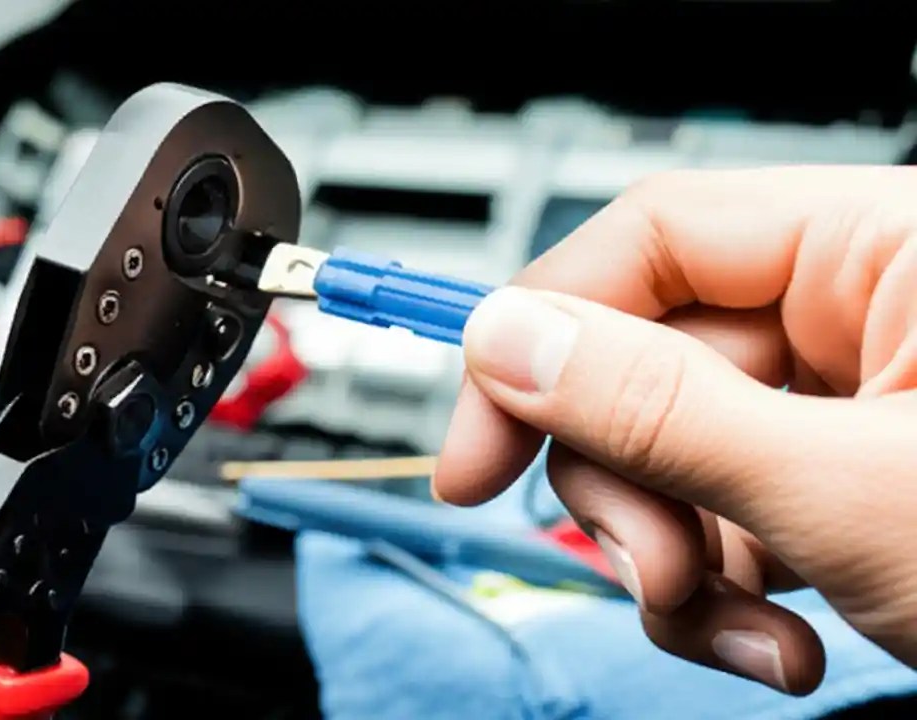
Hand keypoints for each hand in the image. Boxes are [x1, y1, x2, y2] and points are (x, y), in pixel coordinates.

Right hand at [434, 166, 916, 695]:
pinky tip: (779, 647)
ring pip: (676, 461)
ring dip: (678, 565)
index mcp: (879, 251)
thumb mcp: (849, 490)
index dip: (537, 334)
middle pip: (646, 368)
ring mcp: (844, 405)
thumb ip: (661, 409)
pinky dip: (726, 597)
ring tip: (742, 638)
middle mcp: (855, 315)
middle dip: (629, 492)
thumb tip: (510, 341)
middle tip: (649, 574)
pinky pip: (725, 520)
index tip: (474, 444)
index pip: (650, 242)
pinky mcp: (839, 483)